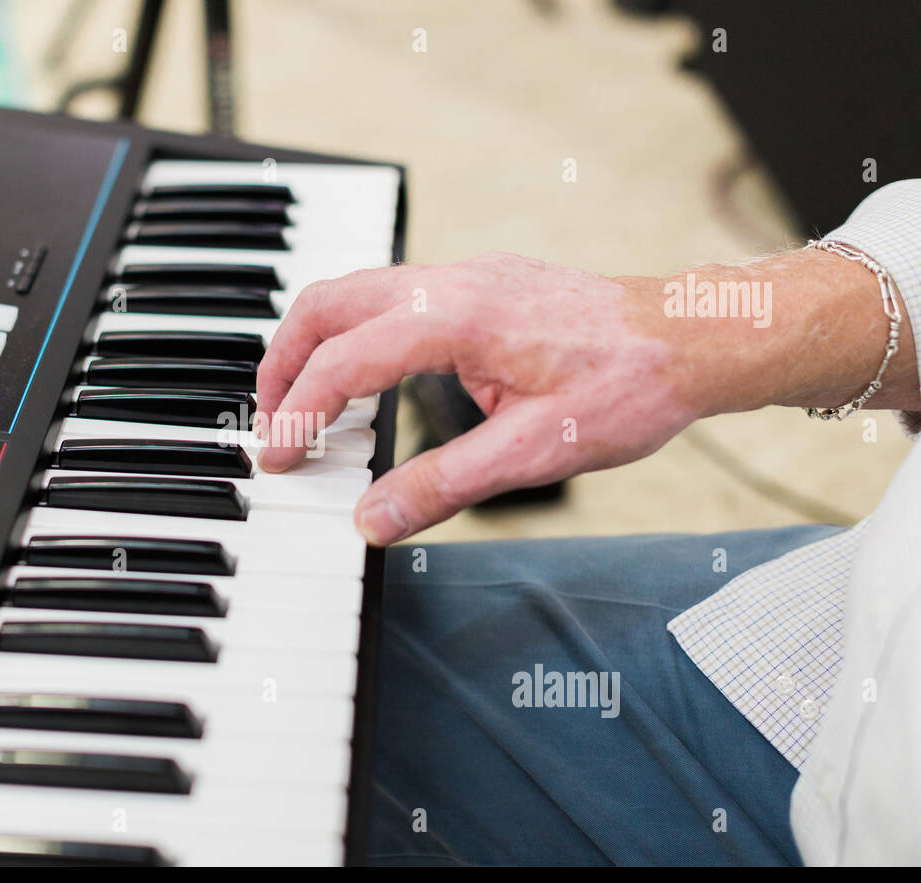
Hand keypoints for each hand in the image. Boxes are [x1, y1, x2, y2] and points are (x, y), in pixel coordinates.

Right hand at [255, 249, 915, 545]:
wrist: (694, 338)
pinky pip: (388, 297)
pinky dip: (354, 336)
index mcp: (457, 318)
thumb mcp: (534, 452)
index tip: (278, 457)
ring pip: (353, 292)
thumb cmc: (629, 385)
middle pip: (327, 303)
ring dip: (315, 345)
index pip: (344, 360)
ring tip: (306, 405)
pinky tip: (366, 382)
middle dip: (284, 363)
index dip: (299, 412)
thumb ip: (442, 485)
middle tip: (272, 424)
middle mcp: (450, 283)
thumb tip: (370, 520)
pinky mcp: (479, 285)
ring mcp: (464, 277)